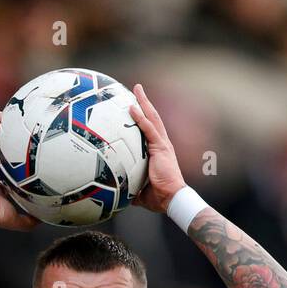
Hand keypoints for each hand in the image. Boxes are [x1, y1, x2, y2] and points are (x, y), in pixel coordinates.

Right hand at [0, 111, 39, 230]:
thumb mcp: (19, 219)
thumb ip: (31, 219)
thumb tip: (47, 217)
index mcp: (3, 183)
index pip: (15, 169)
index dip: (23, 160)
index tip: (34, 152)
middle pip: (7, 152)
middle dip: (14, 141)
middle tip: (26, 128)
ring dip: (4, 129)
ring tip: (13, 115)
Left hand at [128, 83, 186, 213]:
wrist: (170, 199)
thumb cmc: (157, 196)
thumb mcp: (138, 189)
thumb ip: (128, 187)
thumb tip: (116, 192)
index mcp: (158, 151)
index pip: (149, 129)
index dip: (143, 117)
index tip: (135, 106)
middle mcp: (161, 143)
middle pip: (152, 117)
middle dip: (144, 102)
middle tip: (137, 89)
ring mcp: (162, 144)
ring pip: (152, 118)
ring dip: (144, 102)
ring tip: (136, 89)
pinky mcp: (160, 147)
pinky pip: (149, 129)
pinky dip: (140, 118)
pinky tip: (133, 107)